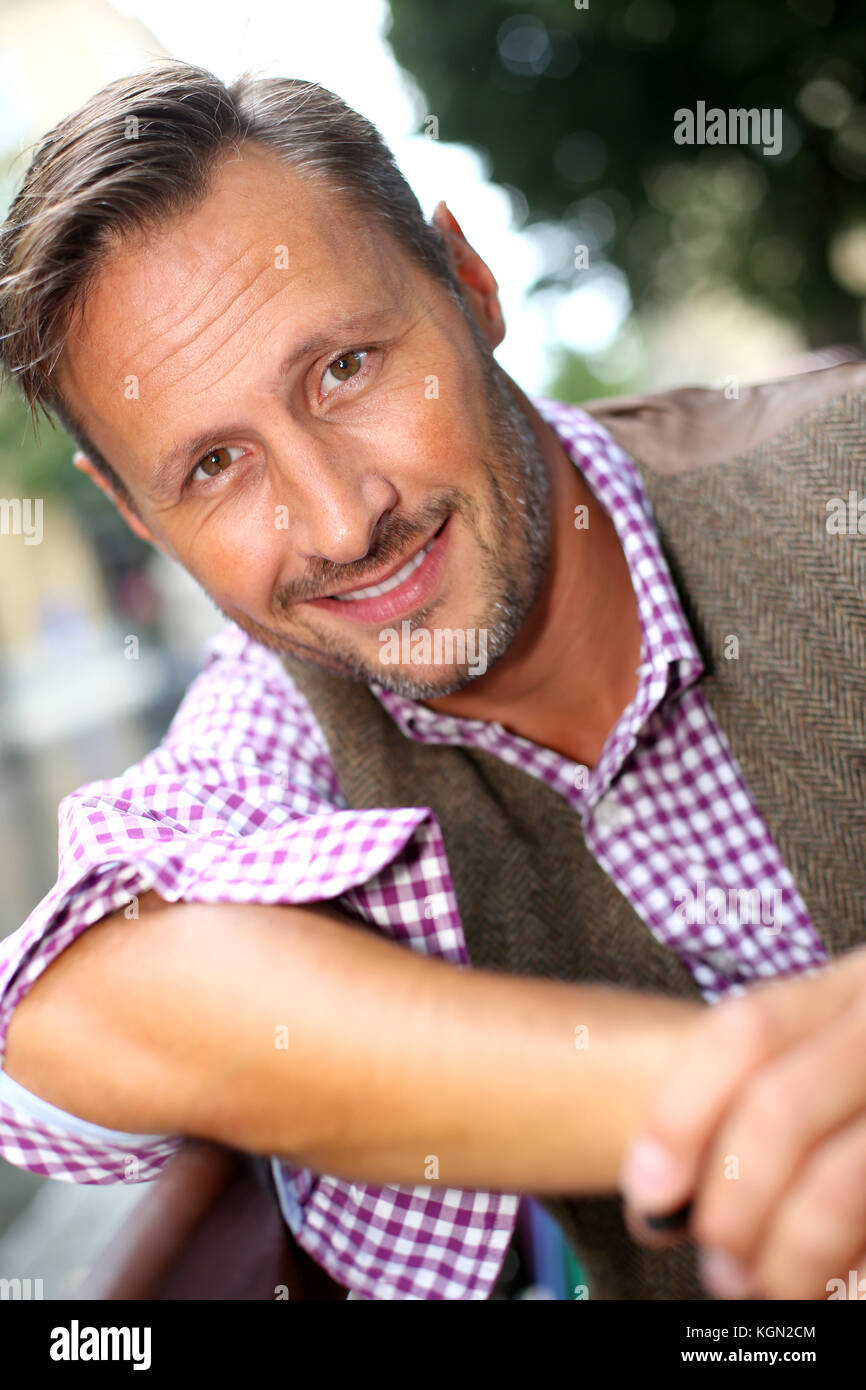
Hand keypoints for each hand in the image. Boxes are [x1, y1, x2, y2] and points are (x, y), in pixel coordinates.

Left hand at [618, 945, 865, 1299]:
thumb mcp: (837, 1054)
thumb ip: (763, 1093)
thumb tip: (662, 1196)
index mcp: (854, 987)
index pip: (746, 1032)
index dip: (681, 1113)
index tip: (647, 1193)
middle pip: (783, 1107)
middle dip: (731, 1200)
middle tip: (714, 1265)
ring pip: (841, 1182)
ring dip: (787, 1256)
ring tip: (764, 1289)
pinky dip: (851, 1271)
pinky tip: (834, 1291)